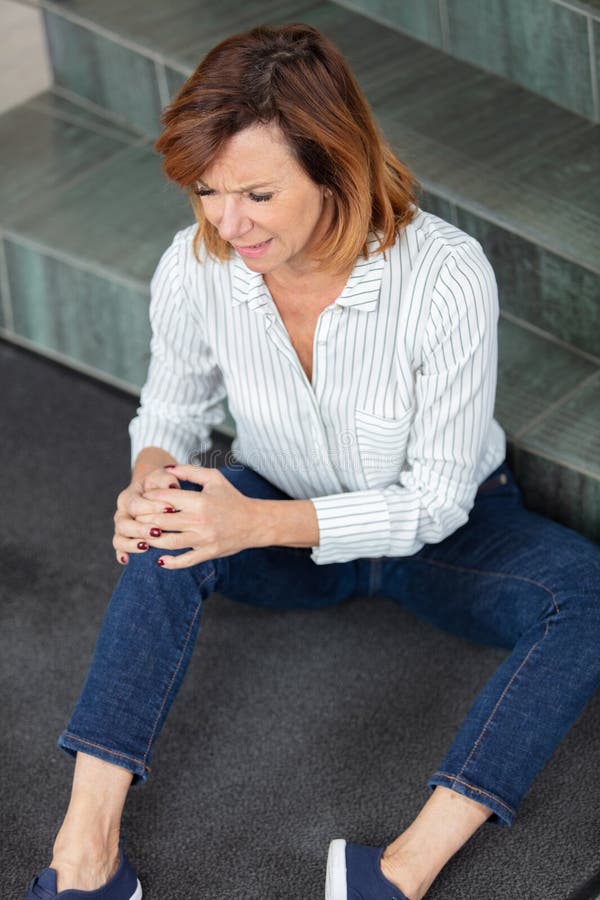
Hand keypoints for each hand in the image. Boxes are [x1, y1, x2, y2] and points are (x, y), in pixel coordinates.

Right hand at [113, 465, 180, 564]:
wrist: (152, 491)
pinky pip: (119, 549)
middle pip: (124, 523)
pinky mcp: (124, 539)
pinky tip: (127, 560)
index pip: (135, 504)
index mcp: (129, 497)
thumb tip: (173, 485)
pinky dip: (122, 554)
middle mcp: (122, 513)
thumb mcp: (162, 477)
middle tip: (157, 532)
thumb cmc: (159, 485)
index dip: (151, 507)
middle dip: (140, 529)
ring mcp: (122, 528)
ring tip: (146, 546)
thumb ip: (165, 479)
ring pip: (119, 538)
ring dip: (131, 544)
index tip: (170, 509)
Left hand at [132, 464, 266, 568]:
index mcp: (199, 501)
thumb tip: (167, 469)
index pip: (163, 499)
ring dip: (152, 540)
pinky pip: (185, 561)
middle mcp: (200, 520)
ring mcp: (203, 539)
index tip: (142, 499)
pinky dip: (170, 562)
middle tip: (136, 519)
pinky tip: (160, 559)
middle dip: (144, 520)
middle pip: (161, 522)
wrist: (255, 522)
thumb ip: (190, 471)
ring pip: (168, 542)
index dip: (148, 498)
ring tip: (144, 536)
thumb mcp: (214, 478)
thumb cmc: (232, 497)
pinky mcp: (208, 553)